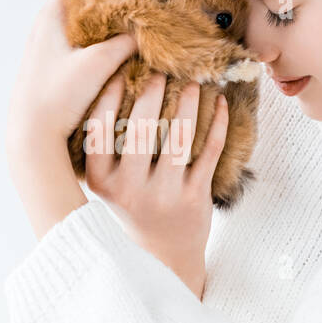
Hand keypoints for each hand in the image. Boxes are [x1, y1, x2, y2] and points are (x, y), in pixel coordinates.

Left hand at [6, 0, 138, 240]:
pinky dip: (89, 52)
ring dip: (96, 32)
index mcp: (48, 21)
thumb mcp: (97, 63)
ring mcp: (41, 56)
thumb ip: (123, 43)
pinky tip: (108, 67)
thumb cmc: (58, 96)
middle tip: (126, 15)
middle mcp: (40, 34)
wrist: (31, 135)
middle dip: (100, 8)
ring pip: (72, 32)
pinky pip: (69, 53)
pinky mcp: (46, 77)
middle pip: (71, 6)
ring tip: (121, 40)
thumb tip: (144, 33)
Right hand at [83, 70, 228, 299]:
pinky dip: (218, 125)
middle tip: (161, 68)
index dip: (111, 95)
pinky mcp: (195, 197)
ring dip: (189, 103)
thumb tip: (111, 84)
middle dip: (152, 91)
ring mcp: (164, 194)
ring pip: (179, 137)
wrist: (164, 254)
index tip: (122, 69)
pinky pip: (210, 153)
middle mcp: (130, 189)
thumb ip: (106, 147)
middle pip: (141, 128)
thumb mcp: (110, 183)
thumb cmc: (133, 205)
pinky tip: (220, 105)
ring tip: (193, 82)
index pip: (100, 130)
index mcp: (103, 181)